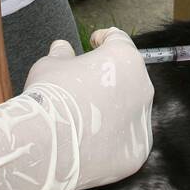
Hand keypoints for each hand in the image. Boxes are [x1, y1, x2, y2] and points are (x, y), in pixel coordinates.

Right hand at [0, 27, 152, 189]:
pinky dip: (113, 136)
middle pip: (128, 76)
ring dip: (113, 108)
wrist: (47, 145)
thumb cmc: (50, 96)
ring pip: (130, 109)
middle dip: (109, 77)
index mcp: (124, 58)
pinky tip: (91, 138)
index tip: (94, 42)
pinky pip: (127, 138)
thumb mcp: (50, 65)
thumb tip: (62, 47)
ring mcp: (143, 121)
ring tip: (86, 115)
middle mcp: (143, 86)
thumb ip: (62, 54)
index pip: (119, 40)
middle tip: (85, 83)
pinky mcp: (138, 150)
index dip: (104, 39)